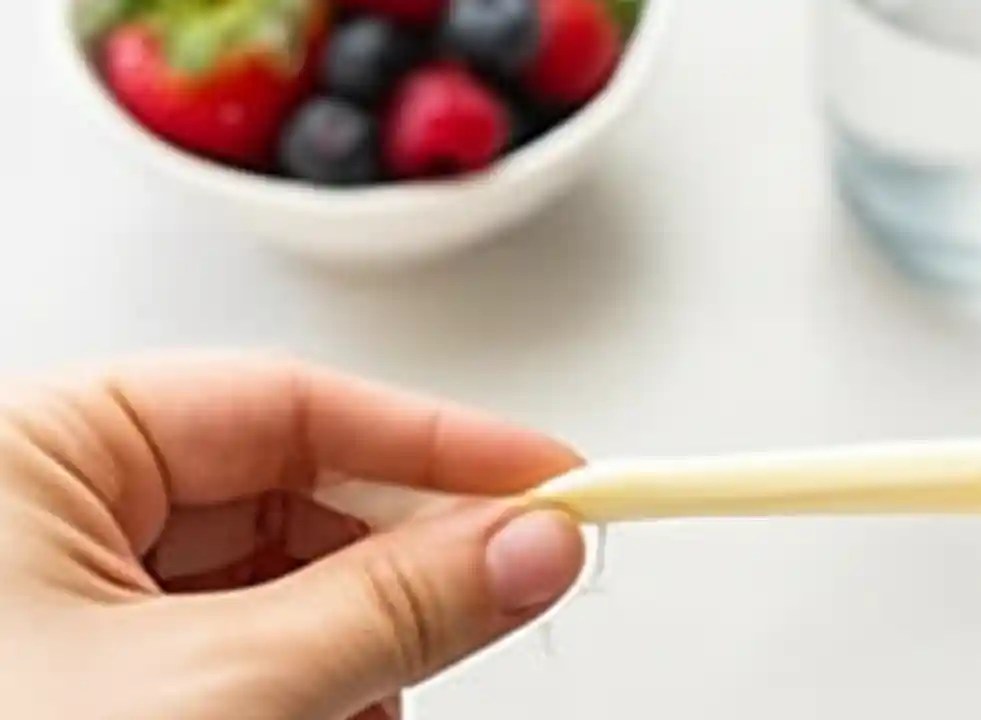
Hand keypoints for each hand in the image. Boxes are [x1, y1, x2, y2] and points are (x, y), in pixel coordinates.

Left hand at [0, 355, 585, 719]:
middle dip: (397, 558)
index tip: (548, 476)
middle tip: (505, 584)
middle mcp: (47, 513)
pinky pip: (243, 646)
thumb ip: (395, 604)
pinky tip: (332, 719)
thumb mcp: (223, 692)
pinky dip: (311, 686)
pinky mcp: (103, 675)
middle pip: (288, 492)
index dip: (436, 442)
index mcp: (34, 454)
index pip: (287, 404)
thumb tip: (530, 543)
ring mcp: (70, 600)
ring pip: (274, 578)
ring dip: (355, 639)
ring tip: (372, 701)